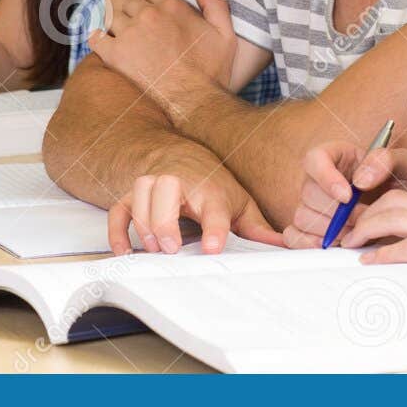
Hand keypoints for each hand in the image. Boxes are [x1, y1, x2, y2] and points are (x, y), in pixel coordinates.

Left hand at [89, 0, 236, 111]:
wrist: (195, 102)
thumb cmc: (212, 71)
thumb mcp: (225, 33)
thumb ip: (214, 2)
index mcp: (172, 6)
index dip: (152, 2)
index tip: (155, 16)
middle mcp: (148, 15)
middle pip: (130, 2)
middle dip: (135, 14)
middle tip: (142, 32)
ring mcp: (130, 34)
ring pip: (114, 18)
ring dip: (119, 28)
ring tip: (127, 42)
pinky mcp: (115, 55)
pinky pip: (96, 38)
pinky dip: (98, 40)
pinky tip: (105, 46)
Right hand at [107, 148, 284, 255]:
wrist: (183, 156)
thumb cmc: (212, 184)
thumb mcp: (240, 202)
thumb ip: (258, 229)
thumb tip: (288, 247)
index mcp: (210, 188)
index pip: (214, 206)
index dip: (214, 228)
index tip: (213, 247)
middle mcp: (179, 182)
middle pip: (167, 191)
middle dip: (166, 220)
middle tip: (172, 247)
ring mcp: (153, 185)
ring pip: (140, 194)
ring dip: (143, 222)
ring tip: (153, 247)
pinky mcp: (134, 195)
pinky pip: (119, 209)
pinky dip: (118, 230)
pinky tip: (126, 250)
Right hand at [283, 143, 406, 247]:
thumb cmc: (404, 185)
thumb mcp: (405, 164)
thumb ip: (386, 159)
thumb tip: (361, 179)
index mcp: (337, 156)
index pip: (314, 159)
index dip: (326, 178)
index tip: (348, 196)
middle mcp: (320, 180)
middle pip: (308, 192)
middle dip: (337, 212)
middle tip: (364, 219)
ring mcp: (313, 205)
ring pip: (303, 216)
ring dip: (330, 230)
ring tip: (357, 233)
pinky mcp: (311, 229)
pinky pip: (294, 236)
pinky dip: (309, 243)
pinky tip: (334, 245)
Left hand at [342, 189, 406, 302]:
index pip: (405, 196)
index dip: (376, 208)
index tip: (359, 223)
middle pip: (395, 202)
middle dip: (365, 216)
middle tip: (349, 235)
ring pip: (396, 218)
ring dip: (367, 231)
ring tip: (353, 246)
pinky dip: (384, 253)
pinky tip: (372, 261)